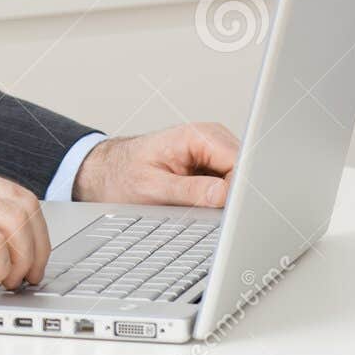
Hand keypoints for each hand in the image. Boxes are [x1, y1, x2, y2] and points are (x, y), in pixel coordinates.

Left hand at [70, 122, 238, 206]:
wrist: (109, 171)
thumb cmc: (124, 173)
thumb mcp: (153, 187)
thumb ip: (190, 190)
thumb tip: (224, 196)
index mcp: (198, 136)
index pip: (240, 163)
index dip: (241, 190)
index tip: (234, 212)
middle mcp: (212, 139)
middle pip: (246, 172)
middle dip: (238, 197)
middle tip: (218, 218)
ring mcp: (216, 153)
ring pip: (241, 182)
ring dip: (230, 200)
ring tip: (201, 208)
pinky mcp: (214, 167)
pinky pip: (231, 186)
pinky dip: (223, 201)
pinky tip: (204, 207)